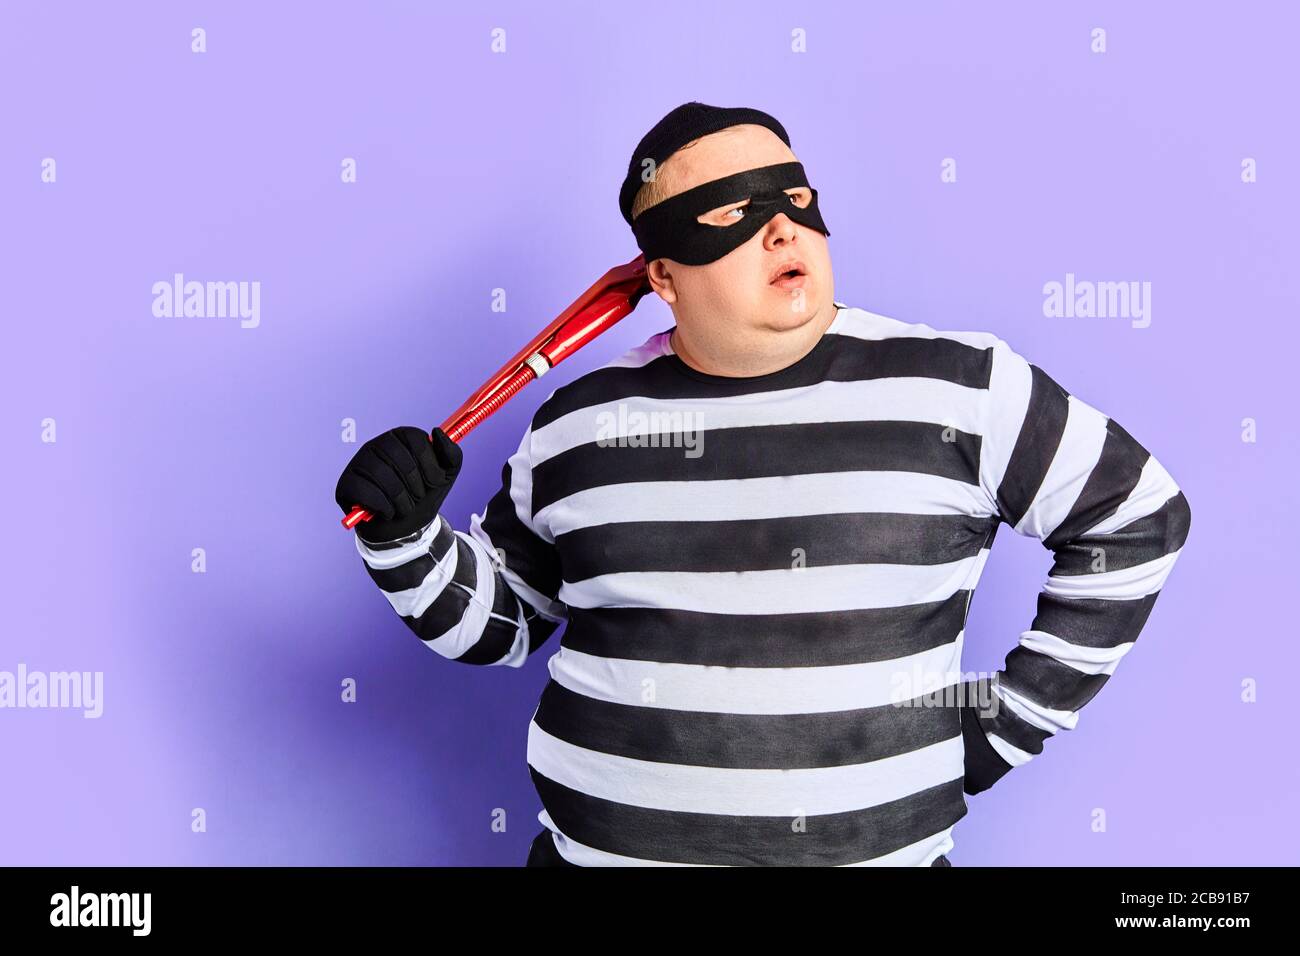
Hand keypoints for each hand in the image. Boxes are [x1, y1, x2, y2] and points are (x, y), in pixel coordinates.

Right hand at [335, 426, 462, 543]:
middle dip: (417, 486)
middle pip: (401, 459)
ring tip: (404, 508)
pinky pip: (366, 492)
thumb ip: (452, 454)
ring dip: (402, 501)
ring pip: (383, 476)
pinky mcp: (346, 482)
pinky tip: (387, 512)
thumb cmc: (422, 497)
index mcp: (400, 436)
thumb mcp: (445, 477)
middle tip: (418, 497)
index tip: (434, 482)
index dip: (430, 466)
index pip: (417, 439)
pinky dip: (383, 507)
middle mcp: (377, 444)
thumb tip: (437, 432)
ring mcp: (359, 462)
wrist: (403, 528)